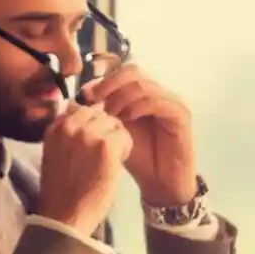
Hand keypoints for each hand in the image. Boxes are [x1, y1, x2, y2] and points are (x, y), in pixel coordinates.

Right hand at [37, 103, 132, 235]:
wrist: (65, 216)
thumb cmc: (64, 191)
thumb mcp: (57, 154)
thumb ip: (69, 134)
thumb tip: (83, 113)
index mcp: (54, 128)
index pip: (81, 109)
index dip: (94, 126)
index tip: (96, 144)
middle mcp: (68, 126)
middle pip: (100, 114)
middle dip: (107, 131)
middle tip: (105, 154)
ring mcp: (87, 134)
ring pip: (114, 123)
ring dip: (117, 139)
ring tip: (110, 160)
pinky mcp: (105, 145)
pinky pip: (125, 136)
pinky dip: (125, 149)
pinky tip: (117, 164)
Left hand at [83, 56, 197, 206]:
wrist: (160, 183)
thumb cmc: (138, 158)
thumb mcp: (112, 132)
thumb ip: (98, 114)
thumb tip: (73, 100)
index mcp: (143, 94)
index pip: (122, 72)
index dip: (102, 79)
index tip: (85, 95)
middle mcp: (159, 92)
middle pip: (133, 71)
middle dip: (109, 84)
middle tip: (95, 100)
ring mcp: (172, 101)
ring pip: (143, 84)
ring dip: (121, 97)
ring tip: (110, 114)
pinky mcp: (181, 114)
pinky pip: (158, 101)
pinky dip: (139, 106)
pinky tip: (127, 118)